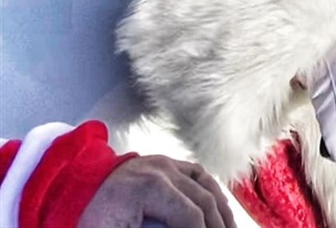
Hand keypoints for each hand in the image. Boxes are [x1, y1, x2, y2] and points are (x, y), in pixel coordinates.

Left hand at [78, 155, 235, 227]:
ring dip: (222, 210)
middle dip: (218, 225)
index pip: (191, 215)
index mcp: (148, 188)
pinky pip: (198, 175)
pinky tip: (220, 210)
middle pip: (204, 200)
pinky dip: (213, 192)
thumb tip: (190, 227)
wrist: (66, 193)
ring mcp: (164, 162)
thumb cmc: (88, 221)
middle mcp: (161, 169)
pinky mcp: (164, 162)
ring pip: (207, 185)